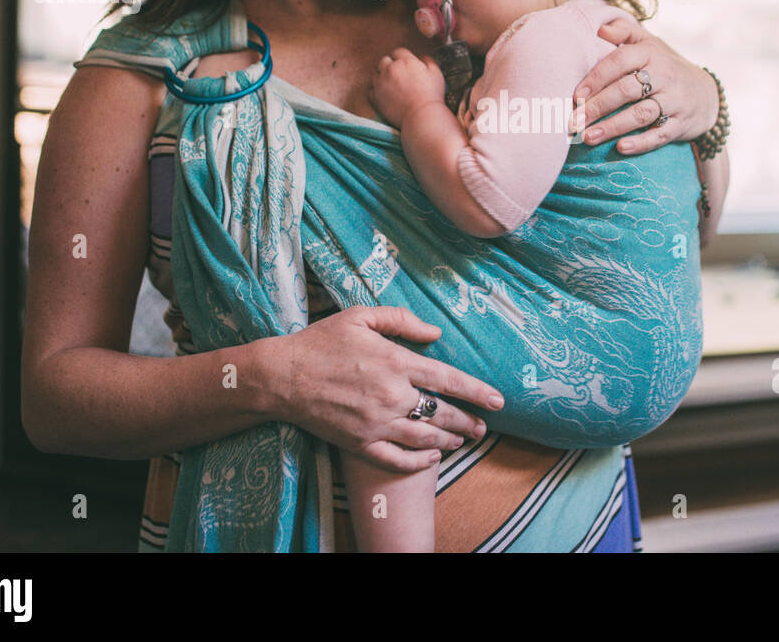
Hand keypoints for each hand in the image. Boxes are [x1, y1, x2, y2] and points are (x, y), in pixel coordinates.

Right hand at [264, 305, 505, 472]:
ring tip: (464, 440)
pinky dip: (419, 463)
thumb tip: (436, 333)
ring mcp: (376, 423)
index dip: (477, 391)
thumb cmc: (320, 342)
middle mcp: (391, 395)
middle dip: (469, 421)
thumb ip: (402, 320)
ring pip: (425, 439)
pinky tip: (432, 460)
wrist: (281, 376)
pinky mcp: (359, 443)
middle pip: (443, 413)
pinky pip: (396, 460)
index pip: (449, 380)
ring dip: (449, 441)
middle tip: (485, 427)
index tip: (497, 401)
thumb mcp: (361, 316)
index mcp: (395, 362)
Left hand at [368, 47, 445, 126]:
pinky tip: (385, 95)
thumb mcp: (436, 73)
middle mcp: (390, 69)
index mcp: (405, 61)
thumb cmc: (431, 94)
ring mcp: (380, 83)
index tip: (405, 64)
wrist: (421, 115)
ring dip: (382, 76)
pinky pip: (371, 90)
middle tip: (398, 74)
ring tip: (391, 84)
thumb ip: (428, 61)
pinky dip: (376, 91)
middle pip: (384, 60)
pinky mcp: (376, 97)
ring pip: (375, 74)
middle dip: (390, 64)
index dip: (402, 57)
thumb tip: (422, 58)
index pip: (398, 51)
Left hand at [570, 19, 717, 153]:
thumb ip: (624, 32)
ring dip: (612, 127)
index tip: (576, 95)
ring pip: (641, 114)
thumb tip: (599, 29)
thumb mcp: (649, 43)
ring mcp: (674, 101)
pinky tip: (620, 148)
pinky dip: (640, 143)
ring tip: (588, 137)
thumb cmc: (665, 66)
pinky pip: (660, 135)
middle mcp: (663, 76)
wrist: (706, 94)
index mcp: (650, 54)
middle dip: (597, 106)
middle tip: (573, 121)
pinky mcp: (680, 124)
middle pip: (627, 90)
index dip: (596, 78)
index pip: (620, 61)